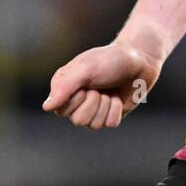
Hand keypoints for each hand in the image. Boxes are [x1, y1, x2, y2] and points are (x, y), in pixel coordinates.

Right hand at [42, 39, 161, 128]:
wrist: (139, 61)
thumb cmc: (110, 60)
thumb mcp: (86, 68)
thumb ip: (65, 86)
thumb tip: (47, 107)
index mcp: (64, 88)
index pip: (61, 110)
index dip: (77, 99)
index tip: (87, 83)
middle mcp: (75, 102)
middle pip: (78, 121)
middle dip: (94, 102)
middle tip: (100, 87)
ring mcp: (92, 110)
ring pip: (94, 125)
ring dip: (106, 105)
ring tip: (109, 91)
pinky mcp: (109, 116)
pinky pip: (110, 124)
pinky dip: (117, 109)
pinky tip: (118, 97)